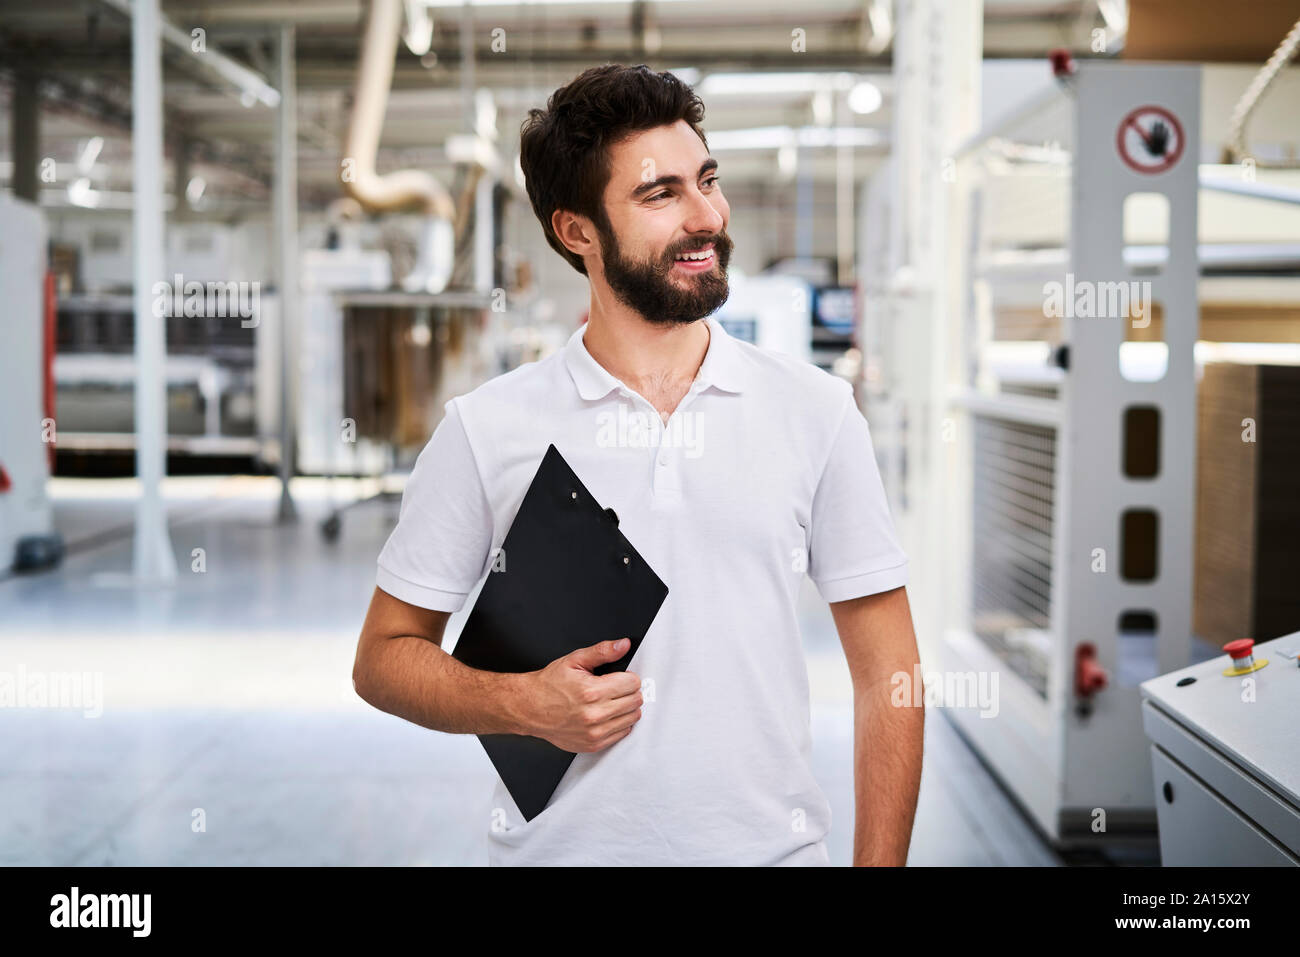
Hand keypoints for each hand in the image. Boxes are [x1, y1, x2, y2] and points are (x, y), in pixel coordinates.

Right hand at [520, 638, 642, 752]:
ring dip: (626, 708)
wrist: (530, 708)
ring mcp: (595, 732)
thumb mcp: (574, 660)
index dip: (628, 676)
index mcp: (591, 691)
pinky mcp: (594, 744)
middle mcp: (594, 714)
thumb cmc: (549, 685)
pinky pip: (623, 733)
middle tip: (615, 687)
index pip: (633, 683)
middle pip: (636, 700)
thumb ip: (602, 652)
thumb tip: (622, 645)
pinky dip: (619, 722)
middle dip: (628, 691)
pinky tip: (606, 714)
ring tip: (610, 700)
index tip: (619, 677)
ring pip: (633, 718)